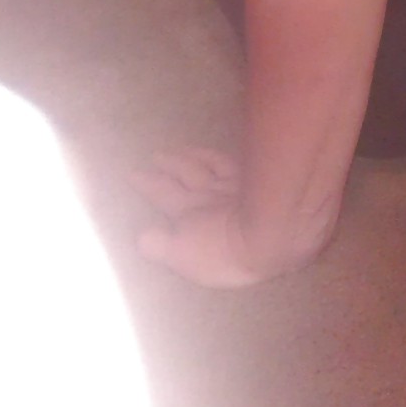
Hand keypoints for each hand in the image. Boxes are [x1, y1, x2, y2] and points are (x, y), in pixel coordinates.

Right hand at [130, 147, 305, 288]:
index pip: (162, 193)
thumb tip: (140, 235)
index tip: (132, 172)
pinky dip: (221, 156)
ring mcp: (233, 183)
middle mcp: (207, 192)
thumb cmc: (227, 252)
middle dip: (168, 164)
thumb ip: (162, 246)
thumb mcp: (185, 258)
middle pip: (184, 173)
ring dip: (193, 156)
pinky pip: (233, 162)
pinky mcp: (257, 179)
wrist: (273, 231)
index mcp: (187, 212)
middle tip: (156, 154)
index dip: (147, 183)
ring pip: (208, 163)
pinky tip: (221, 154)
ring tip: (182, 149)